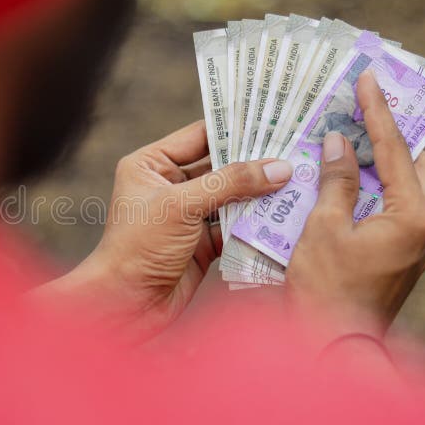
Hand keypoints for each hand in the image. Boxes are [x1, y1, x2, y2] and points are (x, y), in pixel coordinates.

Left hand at [38, 121, 293, 337]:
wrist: (125, 305)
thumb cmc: (140, 246)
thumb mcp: (182, 205)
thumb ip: (230, 183)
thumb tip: (279, 167)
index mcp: (151, 164)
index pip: (199, 136)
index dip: (234, 128)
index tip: (272, 120)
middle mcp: (169, 185)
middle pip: (220, 166)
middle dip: (254, 162)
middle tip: (295, 150)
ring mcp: (188, 215)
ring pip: (231, 197)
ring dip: (259, 193)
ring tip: (298, 179)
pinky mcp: (202, 243)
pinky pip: (234, 225)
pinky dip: (256, 222)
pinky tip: (285, 213)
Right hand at [285, 70, 424, 340]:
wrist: (333, 350)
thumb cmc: (325, 290)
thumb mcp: (323, 229)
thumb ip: (335, 182)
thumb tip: (338, 143)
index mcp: (411, 217)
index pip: (394, 151)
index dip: (379, 112)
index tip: (370, 78)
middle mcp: (424, 230)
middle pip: (418, 168)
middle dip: (391, 142)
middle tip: (359, 121)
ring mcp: (415, 248)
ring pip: (407, 192)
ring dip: (380, 170)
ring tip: (345, 152)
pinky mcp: (400, 261)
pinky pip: (393, 214)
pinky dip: (373, 196)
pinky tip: (341, 192)